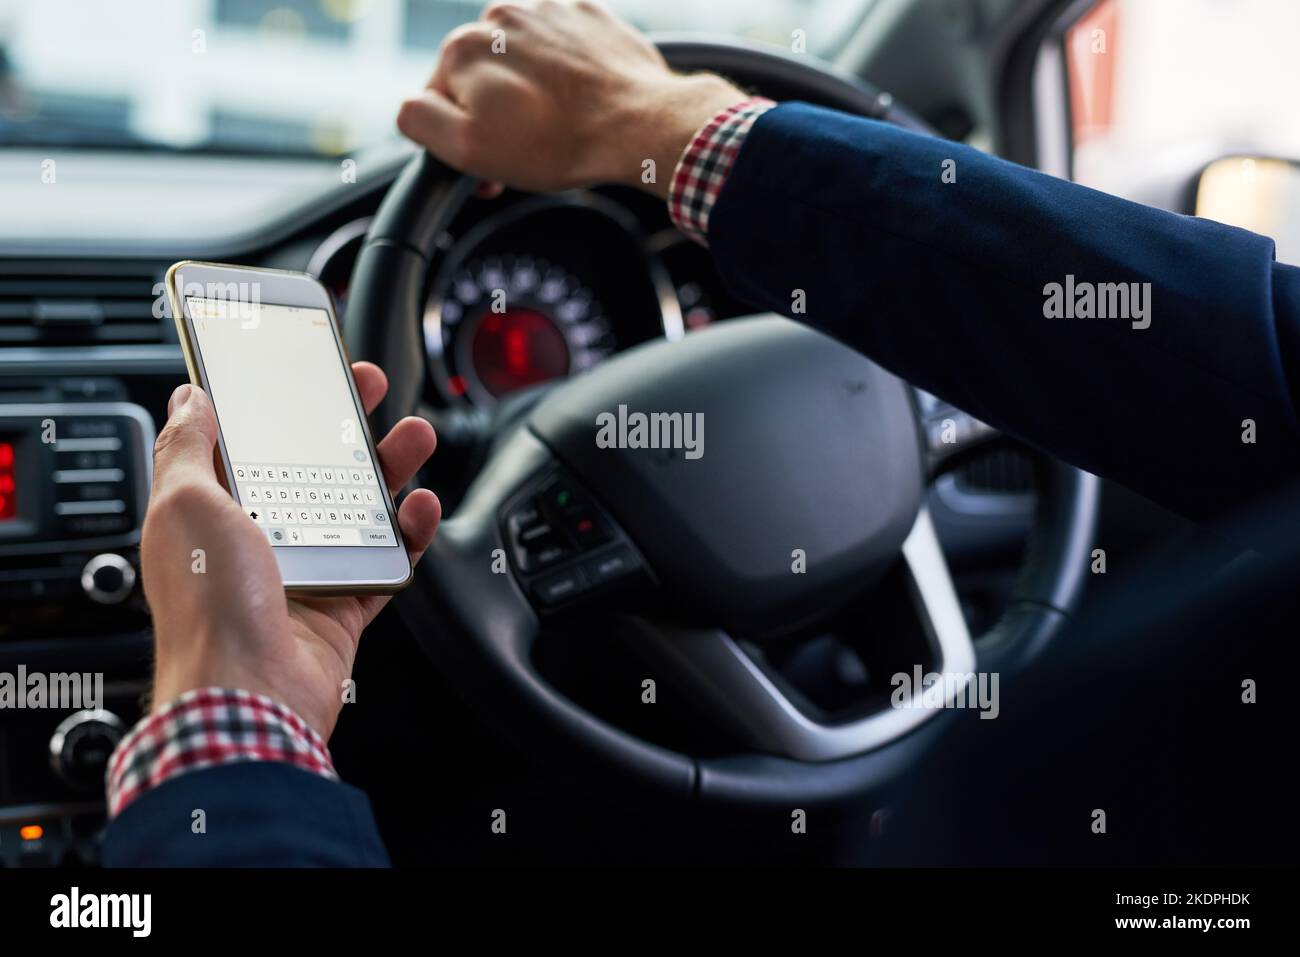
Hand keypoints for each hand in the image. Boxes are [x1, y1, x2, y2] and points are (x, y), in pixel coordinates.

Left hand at [141, 362, 440, 739]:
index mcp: (214, 511)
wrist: (249, 696)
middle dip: (346, 422)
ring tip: (415, 437)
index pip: (250, 439)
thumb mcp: (181, 503)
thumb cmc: (208, 606)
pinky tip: (421, 507)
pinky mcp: (345, 605)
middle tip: (371, 387)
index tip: (307, 367)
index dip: (279, 399)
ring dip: (390, 468)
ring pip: (359, 507)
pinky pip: (388, 560)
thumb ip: (186, 446)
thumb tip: (190, 397)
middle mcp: (259, 540)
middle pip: (314, 466)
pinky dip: (410, 533)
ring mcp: (306, 573)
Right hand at [396, 0, 746, 198]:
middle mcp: (499, 16)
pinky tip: (579, 101)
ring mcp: (545, 10)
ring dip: (528, 90)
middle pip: (481, 74)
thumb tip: (409, 105)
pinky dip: (563, 72)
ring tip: (557, 124)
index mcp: (462, 48)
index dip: (461, 136)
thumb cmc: (559, 144)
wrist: (639, 126)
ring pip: (519, 59)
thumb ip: (420, 120)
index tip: (490, 165)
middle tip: (527, 149)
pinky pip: (559, 46)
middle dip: (496, 111)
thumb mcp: (469, 149)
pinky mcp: (586, 15)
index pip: (439, 97)